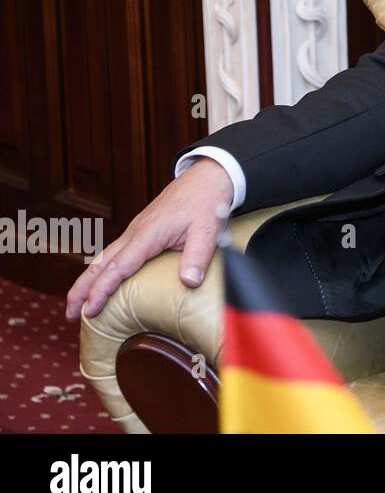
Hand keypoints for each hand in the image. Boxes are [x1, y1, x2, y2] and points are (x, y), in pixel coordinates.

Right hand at [65, 158, 234, 321]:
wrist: (207, 177)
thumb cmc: (207, 202)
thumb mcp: (208, 230)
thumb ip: (198, 256)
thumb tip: (189, 283)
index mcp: (147, 235)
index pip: (118, 268)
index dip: (101, 290)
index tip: (89, 310)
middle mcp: (135, 233)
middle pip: (100, 264)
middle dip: (82, 290)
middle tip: (68, 314)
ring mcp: (136, 231)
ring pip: (103, 257)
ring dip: (88, 280)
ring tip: (76, 303)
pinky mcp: (141, 230)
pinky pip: (115, 252)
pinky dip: (101, 268)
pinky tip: (100, 278)